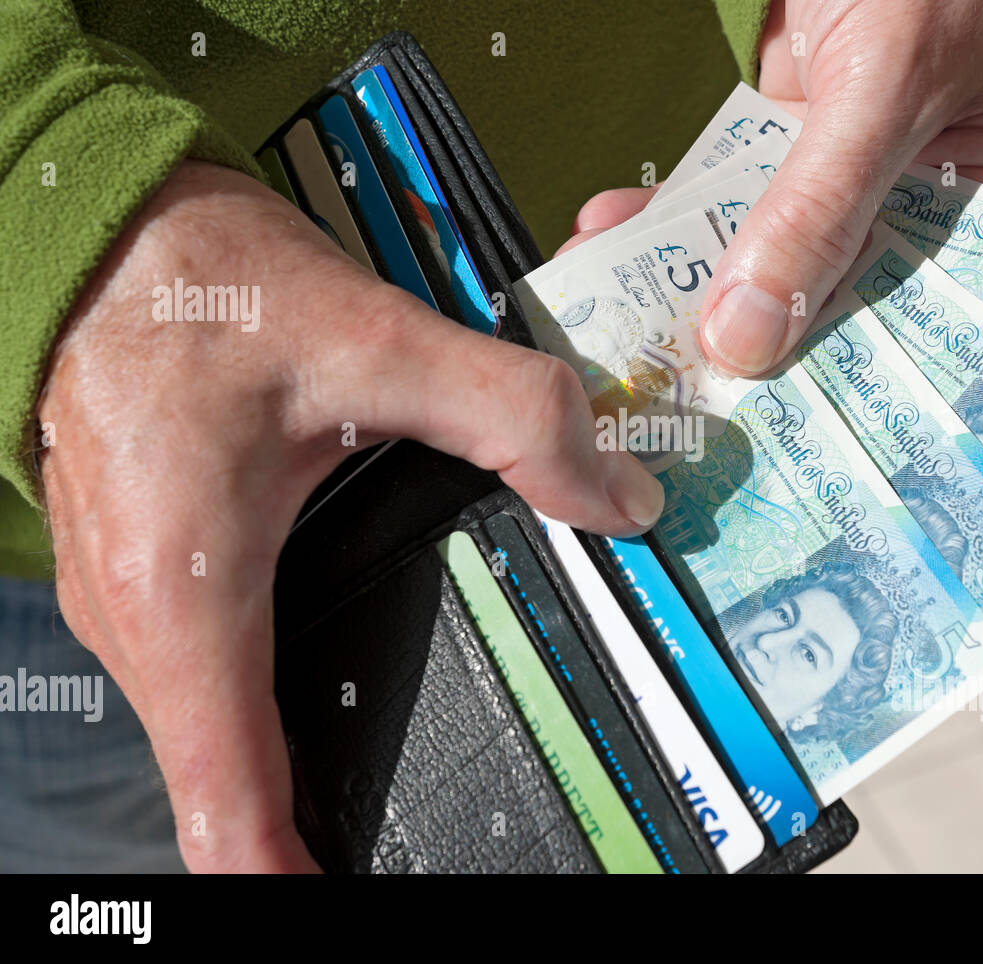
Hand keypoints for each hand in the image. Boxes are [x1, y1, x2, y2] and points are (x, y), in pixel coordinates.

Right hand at [38, 160, 663, 872]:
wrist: (108, 234)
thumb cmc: (199, 284)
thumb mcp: (379, 341)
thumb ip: (514, 417)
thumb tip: (616, 496)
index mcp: (189, 590)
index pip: (228, 806)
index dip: (295, 880)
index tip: (358, 893)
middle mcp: (143, 617)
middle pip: (230, 787)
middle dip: (322, 824)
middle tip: (418, 834)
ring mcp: (134, 602)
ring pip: (218, 737)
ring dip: (294, 771)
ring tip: (382, 784)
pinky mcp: (149, 573)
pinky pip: (211, 681)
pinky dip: (268, 711)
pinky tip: (328, 691)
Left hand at [570, 0, 982, 375]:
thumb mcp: (885, 85)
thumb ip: (818, 207)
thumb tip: (751, 328)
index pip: (947, 330)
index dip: (872, 389)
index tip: (797, 440)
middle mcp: (934, 210)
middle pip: (849, 309)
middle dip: (764, 348)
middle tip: (694, 401)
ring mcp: (858, 185)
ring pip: (777, 261)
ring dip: (696, 286)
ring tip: (633, 330)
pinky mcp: (794, 155)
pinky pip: (731, 203)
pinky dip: (674, 220)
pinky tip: (621, 241)